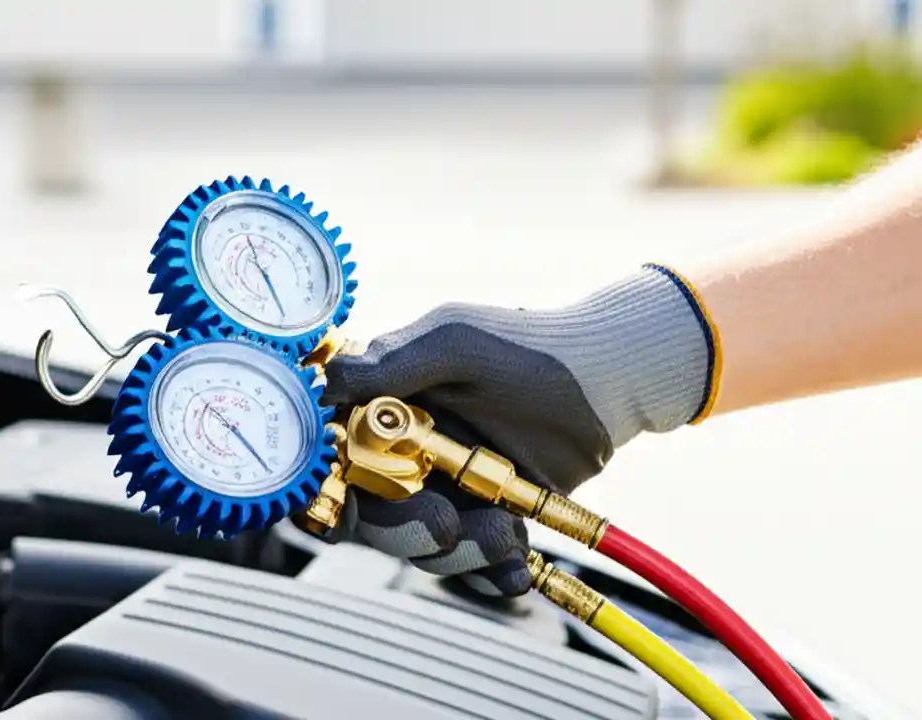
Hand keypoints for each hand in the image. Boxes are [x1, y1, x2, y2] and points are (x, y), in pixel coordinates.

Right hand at [320, 267, 714, 596]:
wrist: (605, 382)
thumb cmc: (527, 348)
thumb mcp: (454, 342)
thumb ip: (390, 363)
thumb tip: (324, 381)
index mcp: (383, 406)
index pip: (331, 458)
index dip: (328, 489)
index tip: (345, 510)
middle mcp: (404, 453)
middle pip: (372, 515)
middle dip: (404, 530)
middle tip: (446, 525)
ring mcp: (445, 488)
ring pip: (422, 546)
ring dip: (460, 553)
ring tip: (506, 530)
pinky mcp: (485, 516)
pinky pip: (473, 563)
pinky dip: (492, 573)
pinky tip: (517, 567)